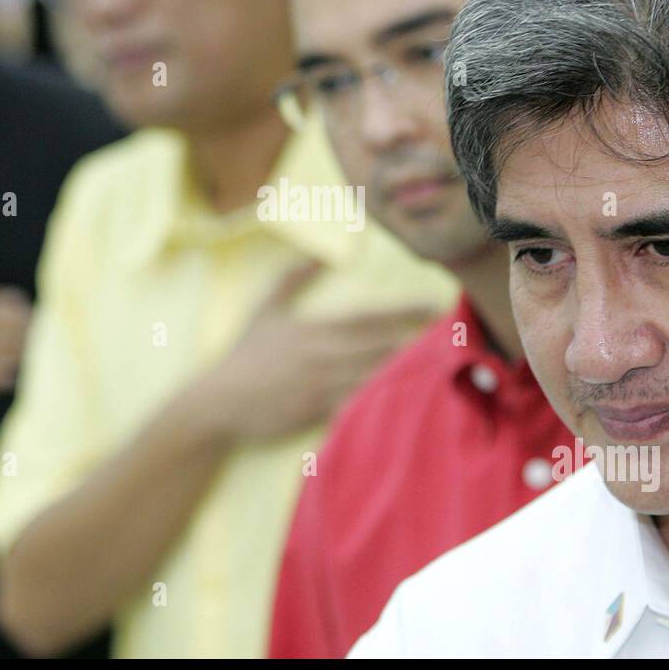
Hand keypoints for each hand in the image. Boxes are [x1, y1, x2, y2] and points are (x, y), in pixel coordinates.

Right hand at [195, 262, 435, 444]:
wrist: (217, 404)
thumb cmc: (242, 355)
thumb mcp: (263, 309)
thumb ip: (292, 279)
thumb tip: (321, 254)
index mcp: (314, 330)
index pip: (370, 317)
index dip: (405, 310)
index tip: (434, 305)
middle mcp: (323, 357)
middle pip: (382, 347)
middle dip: (418, 340)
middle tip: (451, 334)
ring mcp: (322, 388)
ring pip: (376, 377)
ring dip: (407, 370)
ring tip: (441, 365)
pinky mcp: (319, 416)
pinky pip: (360, 407)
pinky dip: (383, 403)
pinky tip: (408, 401)